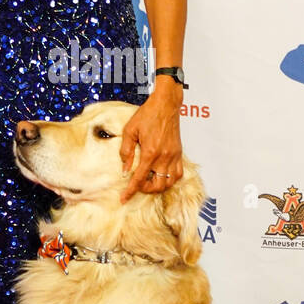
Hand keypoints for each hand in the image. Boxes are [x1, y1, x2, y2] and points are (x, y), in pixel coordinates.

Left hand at [119, 85, 182, 201]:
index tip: (124, 198)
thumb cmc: (147, 115)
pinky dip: (170, 179)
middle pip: (157, 185)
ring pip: (169, 182)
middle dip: (146, 189)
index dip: (131, 191)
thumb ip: (126, 151)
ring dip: (158, 186)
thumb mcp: (130, 130)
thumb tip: (125, 169)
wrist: (166, 105)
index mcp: (150, 152)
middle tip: (137, 184)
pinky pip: (178, 174)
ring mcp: (174, 156)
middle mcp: (164, 157)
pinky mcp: (179, 153)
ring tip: (149, 181)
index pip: (139, 178)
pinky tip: (162, 175)